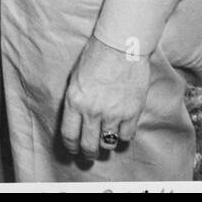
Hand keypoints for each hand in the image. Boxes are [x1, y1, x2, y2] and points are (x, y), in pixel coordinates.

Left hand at [60, 36, 150, 160]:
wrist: (120, 46)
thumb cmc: (95, 57)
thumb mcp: (76, 78)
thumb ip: (76, 100)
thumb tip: (76, 119)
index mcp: (74, 101)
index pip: (70, 135)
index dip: (72, 147)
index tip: (74, 150)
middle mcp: (92, 111)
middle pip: (88, 145)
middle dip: (88, 153)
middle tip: (89, 154)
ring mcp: (113, 114)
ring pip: (108, 143)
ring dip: (106, 144)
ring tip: (105, 140)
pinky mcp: (132, 112)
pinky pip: (127, 136)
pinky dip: (123, 136)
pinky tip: (121, 130)